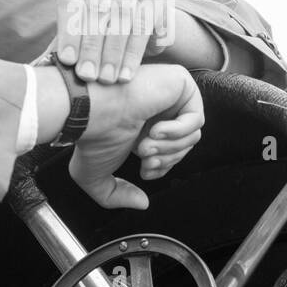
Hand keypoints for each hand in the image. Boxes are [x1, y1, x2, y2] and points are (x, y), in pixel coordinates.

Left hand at [55, 0, 168, 84]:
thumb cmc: (92, 27)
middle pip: (98, 8)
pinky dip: (134, 53)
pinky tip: (126, 74)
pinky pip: (144, 25)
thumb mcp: (74, 29)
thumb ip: (64, 43)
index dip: (69, 32)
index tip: (68, 61)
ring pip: (123, 15)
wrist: (132, 19)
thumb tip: (44, 67)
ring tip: (106, 79)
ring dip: (113, 52)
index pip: (70, 0)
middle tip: (88, 75)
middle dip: (92, 46)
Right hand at [69, 64, 202, 209]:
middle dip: (167, 158)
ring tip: (145, 143)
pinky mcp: (179, 82)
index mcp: (141, 125)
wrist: (90, 113)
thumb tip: (143, 203)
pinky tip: (156, 130)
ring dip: (170, 147)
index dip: (162, 167)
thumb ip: (116, 195)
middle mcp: (156, 109)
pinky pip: (196, 118)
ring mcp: (168, 94)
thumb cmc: (92, 137)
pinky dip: (178, 131)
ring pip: (192, 134)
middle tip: (145, 156)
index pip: (170, 152)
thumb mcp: (94, 176)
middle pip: (185, 145)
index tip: (145, 170)